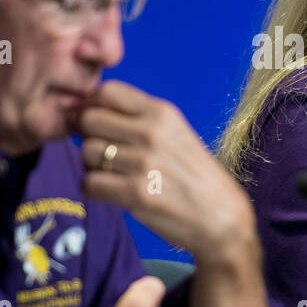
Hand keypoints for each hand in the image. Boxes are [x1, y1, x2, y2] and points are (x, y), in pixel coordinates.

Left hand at [77, 80, 257, 264]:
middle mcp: (152, 133)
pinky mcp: (136, 194)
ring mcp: (143, 164)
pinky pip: (90, 183)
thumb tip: (88, 110)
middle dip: (87, 135)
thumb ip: (139, 119)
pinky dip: (93, 189)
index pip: (108, 91)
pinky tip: (110, 192)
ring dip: (91, 165)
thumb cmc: (193, 174)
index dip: (91, 104)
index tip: (93, 120)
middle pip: (90, 120)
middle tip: (100, 151)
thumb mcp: (175, 133)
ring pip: (87, 152)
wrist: (220, 215)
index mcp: (162, 113)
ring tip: (110, 174)